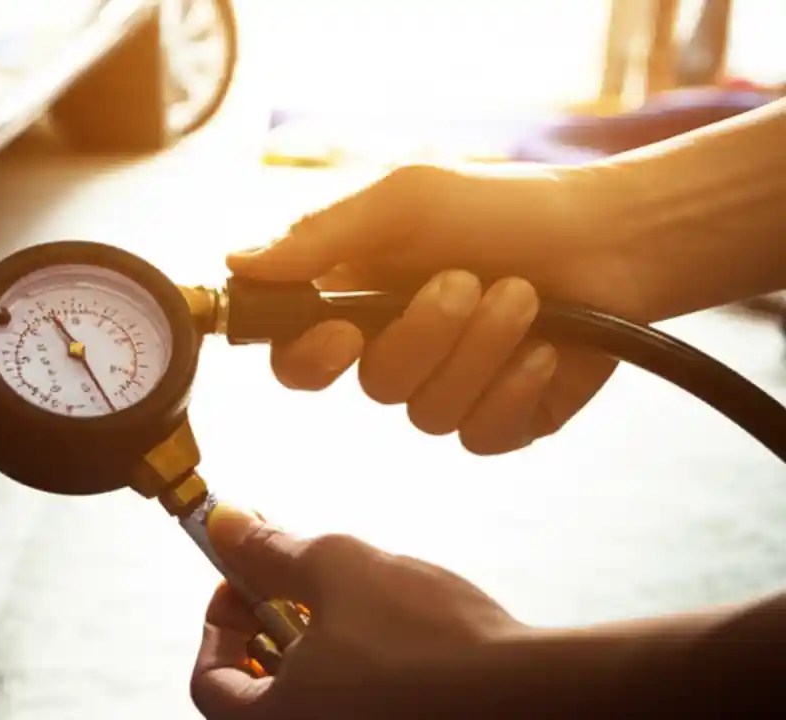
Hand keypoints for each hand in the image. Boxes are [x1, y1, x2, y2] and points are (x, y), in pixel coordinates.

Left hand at [191, 506, 526, 718]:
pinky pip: (355, 701)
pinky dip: (352, 666)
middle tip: (292, 586)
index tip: (243, 582)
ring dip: (312, 645)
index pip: (210, 684)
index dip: (218, 624)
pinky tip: (388, 628)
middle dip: (268, 631)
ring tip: (348, 599)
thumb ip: (270, 550)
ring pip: (311, 697)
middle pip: (258, 693)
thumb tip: (225, 526)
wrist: (530, 690)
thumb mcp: (336, 568)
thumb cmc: (428, 639)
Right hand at [229, 163, 649, 453]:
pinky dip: (514, 389)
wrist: (611, 238)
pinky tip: (547, 349)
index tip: (345, 331)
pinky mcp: (501, 420)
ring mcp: (448, 390)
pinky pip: (480, 436)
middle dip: (426, 334)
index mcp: (357, 301)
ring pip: (429, 413)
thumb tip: (235, 262)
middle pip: (371, 387)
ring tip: (524, 295)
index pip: (295, 358)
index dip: (309, 359)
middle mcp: (394, 351)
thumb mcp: (404, 200)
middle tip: (468, 280)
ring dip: (482, 350)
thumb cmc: (504, 207)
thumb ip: (319, 237)